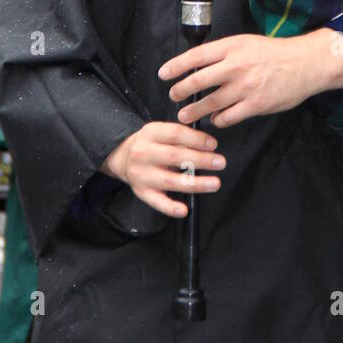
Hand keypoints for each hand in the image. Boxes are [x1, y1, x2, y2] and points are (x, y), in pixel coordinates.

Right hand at [100, 121, 225, 217]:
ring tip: (214, 183)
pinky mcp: (141, 192)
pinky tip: (184, 210)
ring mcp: (141, 175)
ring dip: (195, 183)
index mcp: (151, 133)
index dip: (196, 139)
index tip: (213, 144)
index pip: (175, 134)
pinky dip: (170, 207)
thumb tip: (208, 145)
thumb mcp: (161, 132)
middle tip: (220, 162)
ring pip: (170, 180)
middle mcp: (143, 153)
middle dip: (201, 160)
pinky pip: (157, 202)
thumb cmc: (150, 144)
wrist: (122, 157)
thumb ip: (182, 136)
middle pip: (175, 156)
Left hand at [158, 27, 342, 129]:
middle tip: (173, 95)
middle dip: (181, 90)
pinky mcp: (256, 105)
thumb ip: (224, 54)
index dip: (176, 66)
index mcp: (232, 47)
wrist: (305, 64)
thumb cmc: (275, 53)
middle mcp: (236, 66)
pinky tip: (215, 120)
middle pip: (199, 81)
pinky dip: (218, 120)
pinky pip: (229, 117)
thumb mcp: (246, 43)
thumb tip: (200, 65)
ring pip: (211, 102)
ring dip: (195, 110)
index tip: (163, 73)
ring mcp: (246, 87)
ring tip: (185, 114)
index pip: (196, 56)